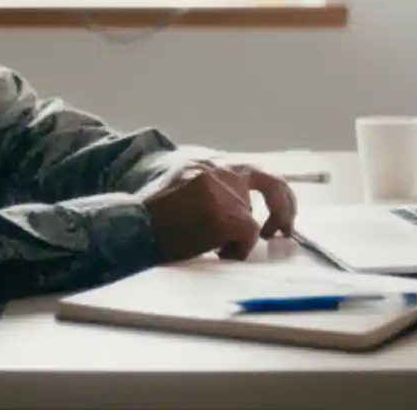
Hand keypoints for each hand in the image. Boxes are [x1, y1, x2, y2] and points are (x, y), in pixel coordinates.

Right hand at [139, 161, 297, 262]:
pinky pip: (248, 237)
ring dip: (239, 239)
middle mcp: (221, 170)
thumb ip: (210, 186)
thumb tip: (241, 209)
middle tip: (284, 231)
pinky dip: (237, 251)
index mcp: (209, 162)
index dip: (272, 193)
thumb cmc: (151, 214)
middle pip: (272, 184)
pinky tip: (217, 253)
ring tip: (217, 249)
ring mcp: (226, 193)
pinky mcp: (228, 216)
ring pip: (252, 221)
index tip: (275, 213)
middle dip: (284, 208)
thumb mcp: (181, 183)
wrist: (132, 224)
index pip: (254, 171)